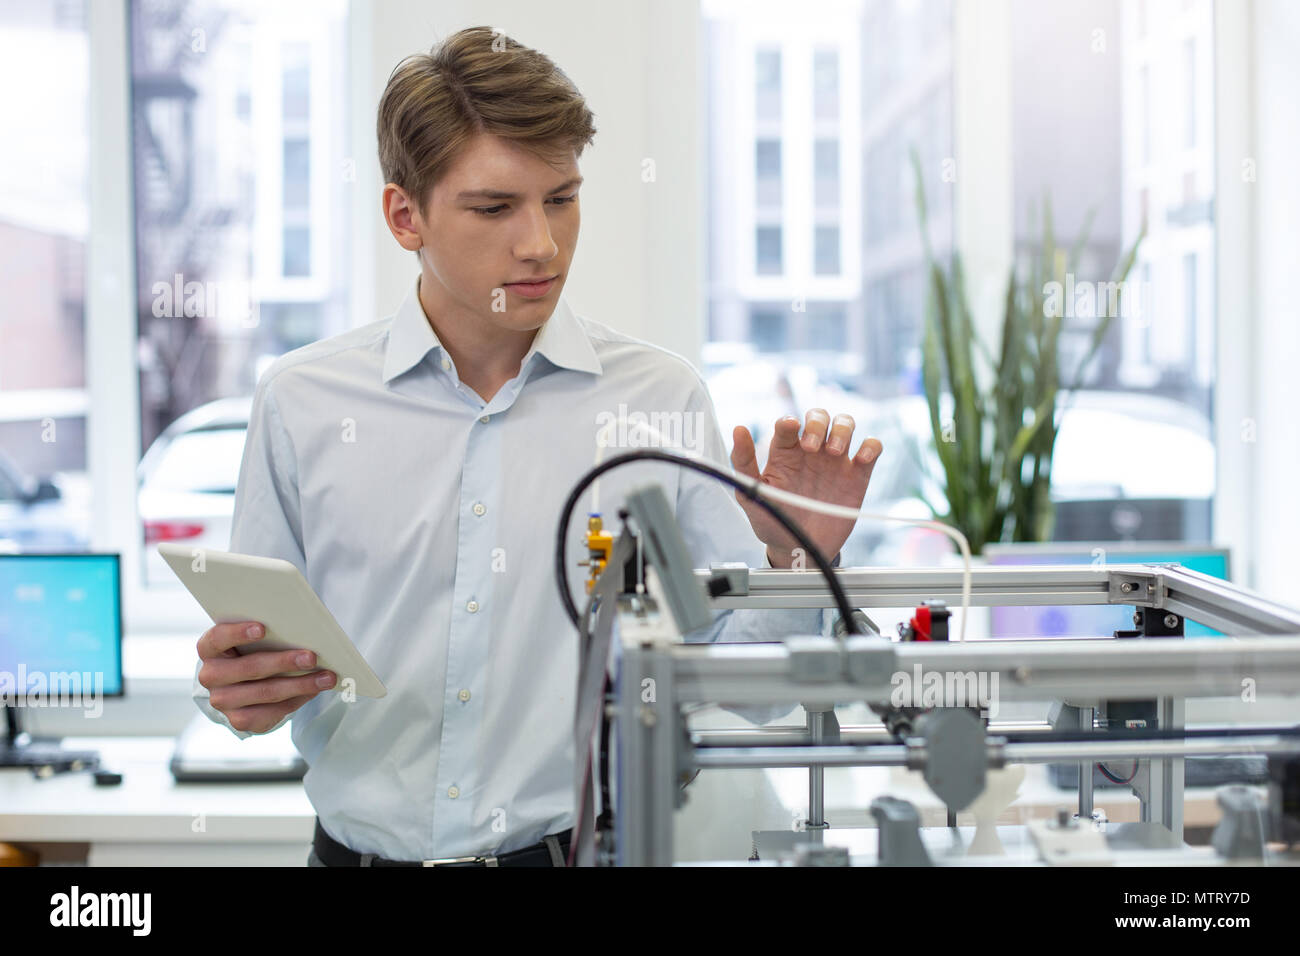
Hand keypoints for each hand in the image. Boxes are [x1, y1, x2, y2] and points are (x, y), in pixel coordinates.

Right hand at [196, 622, 335, 733]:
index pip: (218, 638)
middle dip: (284, 662)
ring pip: (266, 693)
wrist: (237, 684)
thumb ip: (266, 634)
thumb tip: (305, 631)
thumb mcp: (250, 639)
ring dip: (300, 685)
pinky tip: (313, 691)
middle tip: (312, 657)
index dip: (238, 633)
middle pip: (250, 668)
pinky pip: (271, 712)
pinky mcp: (238, 720)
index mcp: (209, 648)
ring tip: (326, 678)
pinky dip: (296, 700)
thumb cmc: (249, 651)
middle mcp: (210, 676)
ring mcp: (222, 701)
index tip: (262, 628)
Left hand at [730, 410, 881, 568]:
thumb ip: (744, 462)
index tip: (790, 428)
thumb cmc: (773, 520)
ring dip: (843, 429)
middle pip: (819, 416)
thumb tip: (739, 428)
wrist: (798, 549)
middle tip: (812, 447)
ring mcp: (835, 461)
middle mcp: (811, 451)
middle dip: (817, 423)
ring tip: (834, 451)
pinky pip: (871, 448)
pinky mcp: (857, 475)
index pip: (788, 424)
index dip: (789, 421)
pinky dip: (871, 446)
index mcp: (785, 452)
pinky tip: (862, 458)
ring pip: (846, 424)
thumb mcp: (752, 494)